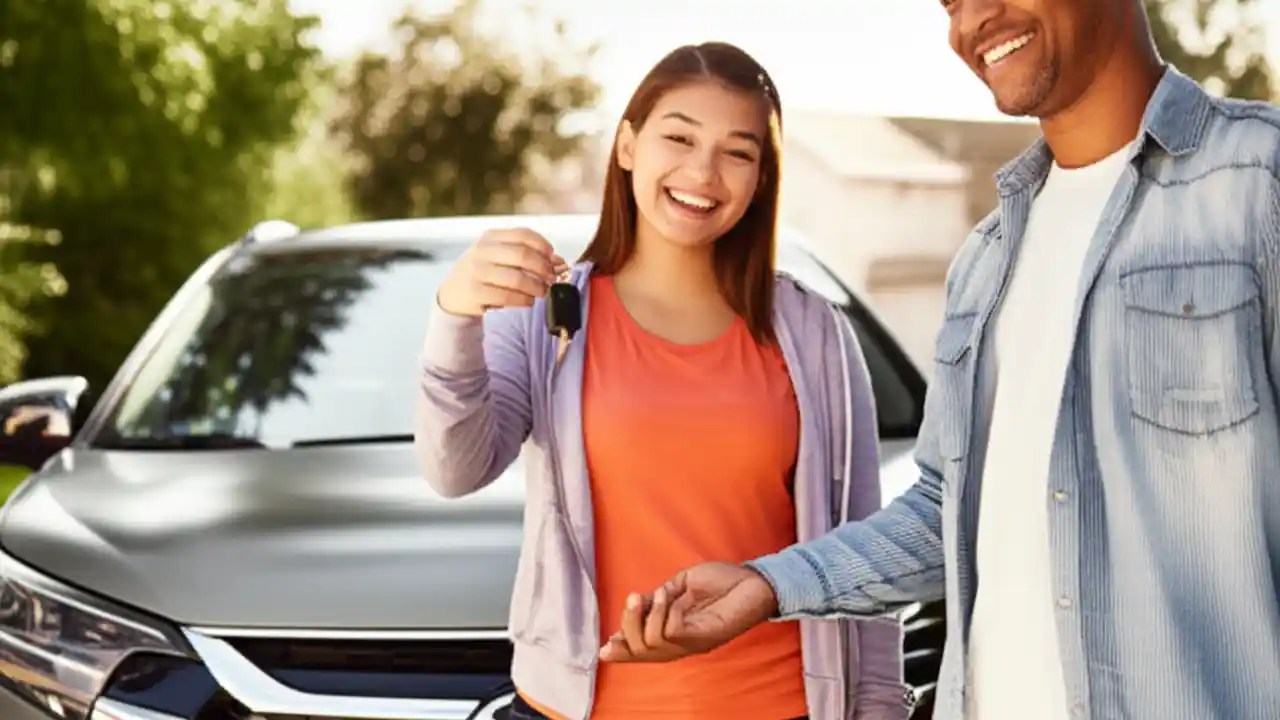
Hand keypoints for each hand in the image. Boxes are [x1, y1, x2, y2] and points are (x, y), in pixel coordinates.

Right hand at [436, 228, 568, 316]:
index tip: (553, 257)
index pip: (522, 234)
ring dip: (536, 287)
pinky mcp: (475, 292)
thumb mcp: (498, 258)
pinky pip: (507, 296)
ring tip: (542, 292)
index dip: (543, 245)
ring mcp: (477, 272)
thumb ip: (526, 256)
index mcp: (490, 238)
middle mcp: (482, 251)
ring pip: (517, 278)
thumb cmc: (483, 274)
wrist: (452, 295)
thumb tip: (559, 262)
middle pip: (522, 255)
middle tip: (552, 278)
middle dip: (543, 268)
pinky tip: (528, 301)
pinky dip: (523, 300)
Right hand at [597, 562, 779, 662]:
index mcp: (674, 634)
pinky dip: (666, 612)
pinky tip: (672, 597)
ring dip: (648, 614)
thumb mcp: (680, 586)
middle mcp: (682, 644)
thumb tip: (638, 605)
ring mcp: (694, 642)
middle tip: (633, 597)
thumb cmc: (722, 581)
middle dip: (628, 624)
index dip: (622, 652)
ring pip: (652, 642)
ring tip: (658, 593)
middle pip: (641, 649)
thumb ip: (659, 598)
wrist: (753, 579)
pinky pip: (673, 632)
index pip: (642, 652)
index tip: (605, 646)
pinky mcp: (706, 636)